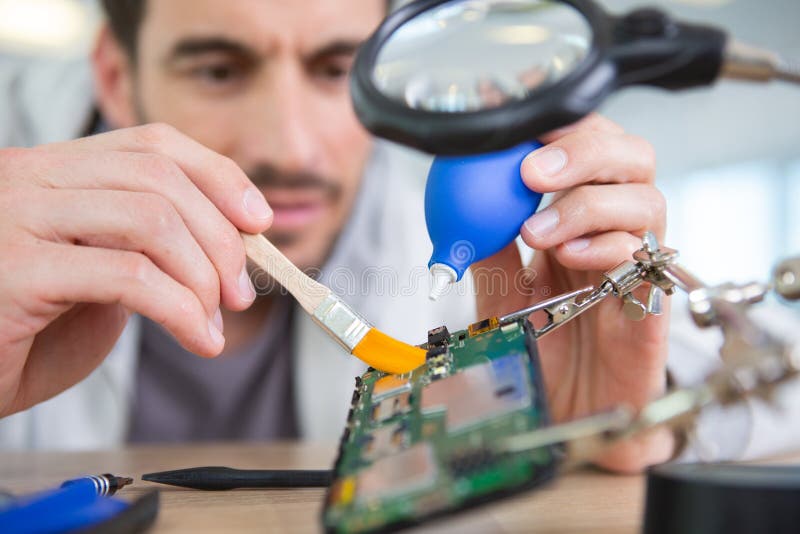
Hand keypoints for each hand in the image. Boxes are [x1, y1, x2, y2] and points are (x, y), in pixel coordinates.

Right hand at [0, 124, 272, 416]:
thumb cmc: (25, 335)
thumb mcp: (97, 275)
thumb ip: (145, 247)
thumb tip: (231, 239)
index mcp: (50, 170)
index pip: (152, 144)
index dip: (218, 176)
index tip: (259, 221)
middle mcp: (27, 176)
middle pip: (160, 177)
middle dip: (220, 237)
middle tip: (240, 293)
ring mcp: (15, 217)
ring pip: (151, 219)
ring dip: (203, 276)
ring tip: (215, 321)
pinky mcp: (14, 270)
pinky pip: (129, 276)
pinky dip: (182, 310)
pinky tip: (200, 340)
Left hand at [473, 114, 671, 472]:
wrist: (565, 406)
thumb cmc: (538, 342)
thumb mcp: (499, 285)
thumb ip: (488, 239)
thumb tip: (462, 193)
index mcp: (577, 212)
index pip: (585, 144)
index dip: (561, 123)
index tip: (519, 119)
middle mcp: (614, 226)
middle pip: (629, 155)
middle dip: (582, 149)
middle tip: (531, 170)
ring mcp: (638, 259)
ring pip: (646, 199)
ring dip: (588, 204)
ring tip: (538, 232)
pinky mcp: (653, 297)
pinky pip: (646, 255)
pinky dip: (606, 247)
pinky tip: (571, 258)